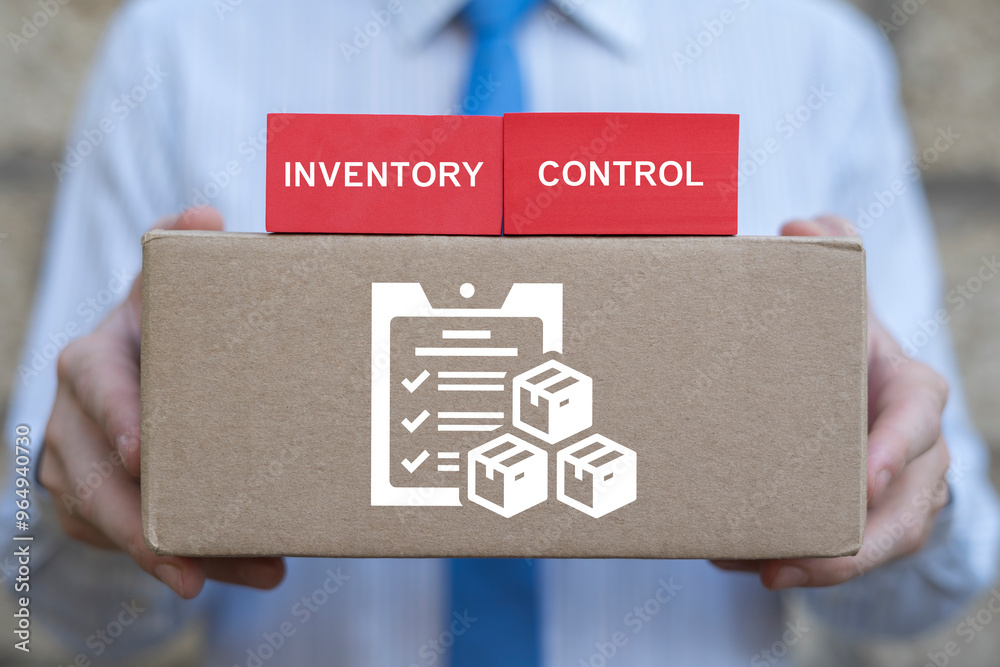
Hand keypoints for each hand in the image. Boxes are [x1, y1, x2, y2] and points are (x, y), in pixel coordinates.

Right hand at [40, 207, 285, 598]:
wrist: (141, 369)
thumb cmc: (167, 328)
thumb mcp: (169, 289)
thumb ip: (183, 250)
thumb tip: (205, 213)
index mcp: (93, 357)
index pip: (96, 384)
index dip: (114, 415)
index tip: (140, 450)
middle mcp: (73, 416)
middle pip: (90, 477)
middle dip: (136, 525)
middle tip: (184, 564)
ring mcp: (75, 465)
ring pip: (111, 522)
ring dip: (174, 554)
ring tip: (243, 574)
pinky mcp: (93, 504)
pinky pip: (130, 542)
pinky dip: (185, 558)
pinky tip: (239, 570)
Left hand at [712, 216, 950, 588]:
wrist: (861, 396)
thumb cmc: (848, 349)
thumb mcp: (848, 302)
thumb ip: (832, 255)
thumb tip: (801, 226)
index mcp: (911, 393)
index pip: (916, 419)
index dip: (897, 449)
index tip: (868, 476)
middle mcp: (914, 453)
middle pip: (900, 511)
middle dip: (853, 545)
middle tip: (791, 562)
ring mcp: (893, 497)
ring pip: (870, 546)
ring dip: (815, 566)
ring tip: (753, 568)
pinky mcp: (862, 524)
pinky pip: (838, 554)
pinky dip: (792, 561)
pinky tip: (734, 560)